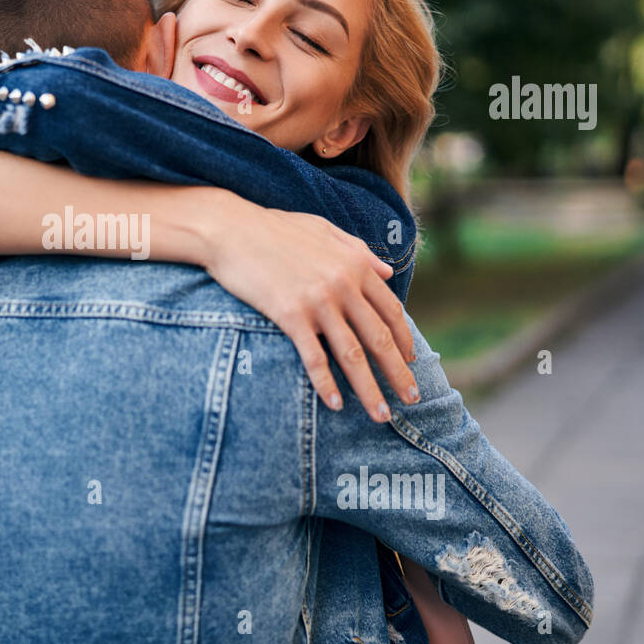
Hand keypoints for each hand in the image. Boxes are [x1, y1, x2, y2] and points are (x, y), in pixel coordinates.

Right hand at [200, 198, 417, 422]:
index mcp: (355, 264)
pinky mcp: (290, 315)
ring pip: (352, 355)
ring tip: (381, 415)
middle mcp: (343, 284)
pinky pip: (314, 357)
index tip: (412, 362)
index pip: (390, 310)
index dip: (404, 340)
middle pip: (379, 338)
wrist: (230, 229)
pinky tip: (335, 404)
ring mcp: (317, 301)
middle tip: (413, 400)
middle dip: (399, 374)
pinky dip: (326, 384)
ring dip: (369, 390)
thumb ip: (358, 251)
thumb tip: (388, 273)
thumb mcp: (323, 230)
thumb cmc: (274, 228)